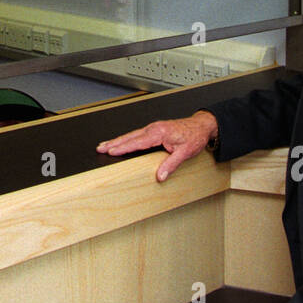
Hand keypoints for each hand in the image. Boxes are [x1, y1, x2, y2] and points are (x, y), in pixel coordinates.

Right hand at [95, 111, 217, 181]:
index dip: (123, 147)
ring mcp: (154, 128)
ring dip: (118, 140)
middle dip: (114, 142)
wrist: (202, 126)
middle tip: (100, 148)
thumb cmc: (194, 137)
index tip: (111, 151)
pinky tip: (122, 142)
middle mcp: (154, 128)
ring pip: (132, 134)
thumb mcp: (185, 153)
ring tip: (105, 145)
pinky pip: (137, 134)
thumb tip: (160, 176)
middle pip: (130, 136)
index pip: (137, 142)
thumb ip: (171, 165)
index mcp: (159, 133)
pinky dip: (127, 138)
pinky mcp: (155, 129)